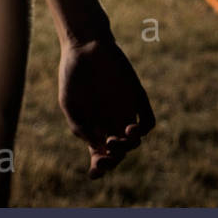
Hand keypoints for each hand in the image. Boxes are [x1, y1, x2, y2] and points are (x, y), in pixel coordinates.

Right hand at [59, 36, 154, 177]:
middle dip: (113, 160)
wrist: (85, 45)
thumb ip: (80, 127)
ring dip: (128, 146)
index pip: (99, 154)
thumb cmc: (72, 73)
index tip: (93, 173)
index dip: (99, 167)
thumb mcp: (68, 103)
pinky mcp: (138, 98)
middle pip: (118, 152)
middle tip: (106, 155)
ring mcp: (126, 111)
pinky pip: (148, 121)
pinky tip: (131, 128)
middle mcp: (111, 121)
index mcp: (93, 125)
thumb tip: (98, 149)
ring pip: (134, 141)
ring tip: (118, 138)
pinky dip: (143, 130)